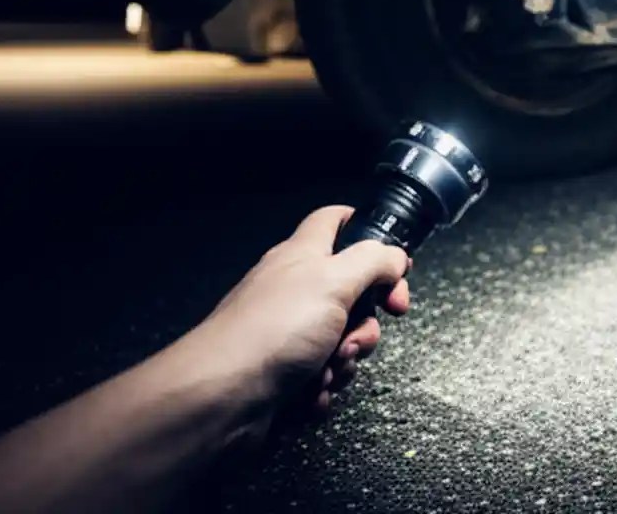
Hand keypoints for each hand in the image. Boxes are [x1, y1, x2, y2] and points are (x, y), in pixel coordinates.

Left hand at [198, 206, 410, 417]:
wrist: (221, 396)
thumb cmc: (274, 329)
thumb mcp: (333, 280)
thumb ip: (373, 260)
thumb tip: (395, 257)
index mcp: (302, 256)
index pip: (336, 221)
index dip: (368, 231)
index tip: (394, 261)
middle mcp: (294, 290)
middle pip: (353, 293)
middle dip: (367, 321)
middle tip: (357, 333)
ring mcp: (288, 332)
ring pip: (343, 339)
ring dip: (346, 359)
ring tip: (325, 367)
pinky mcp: (283, 371)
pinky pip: (324, 374)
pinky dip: (324, 385)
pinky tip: (310, 390)